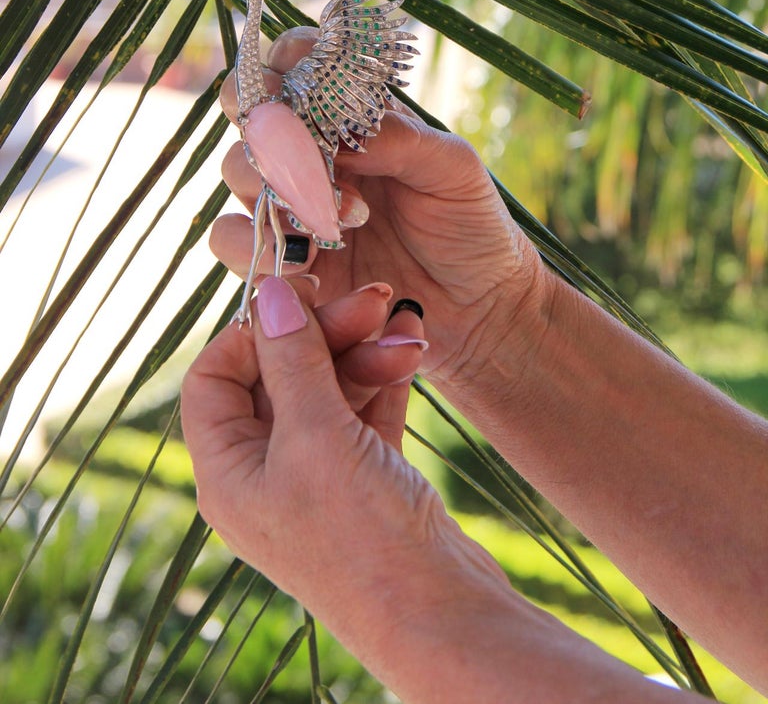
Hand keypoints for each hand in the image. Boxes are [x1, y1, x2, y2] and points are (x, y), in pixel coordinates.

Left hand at [180, 277, 493, 621]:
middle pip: (278, 377)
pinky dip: (385, 378)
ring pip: (328, 390)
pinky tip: (410, 348)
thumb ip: (292, 359)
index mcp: (228, 471)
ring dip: (365, 352)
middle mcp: (265, 474)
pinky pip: (365, 412)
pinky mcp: (365, 481)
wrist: (442, 615)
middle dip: (326, 334)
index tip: (300, 297)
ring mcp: (317, 479)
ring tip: (406, 327)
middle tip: (373, 300)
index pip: (214, 377)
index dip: (253, 332)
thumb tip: (270, 294)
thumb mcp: (317, 436)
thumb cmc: (364, 539)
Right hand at [211, 28, 549, 385]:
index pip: (296, 63)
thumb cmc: (470, 225)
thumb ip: (400, 139)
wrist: (475, 306)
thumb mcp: (451, 169)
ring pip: (238, 172)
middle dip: (270, 127)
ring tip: (339, 219)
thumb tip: (341, 129)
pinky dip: (256, 244)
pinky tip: (313, 263)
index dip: (287, 60)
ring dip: (275, 188)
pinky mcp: (280, 258)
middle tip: (312, 156)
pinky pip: (231, 239)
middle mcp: (313, 152)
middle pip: (252, 113)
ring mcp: (292, 203)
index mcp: (352, 116)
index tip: (302, 78)